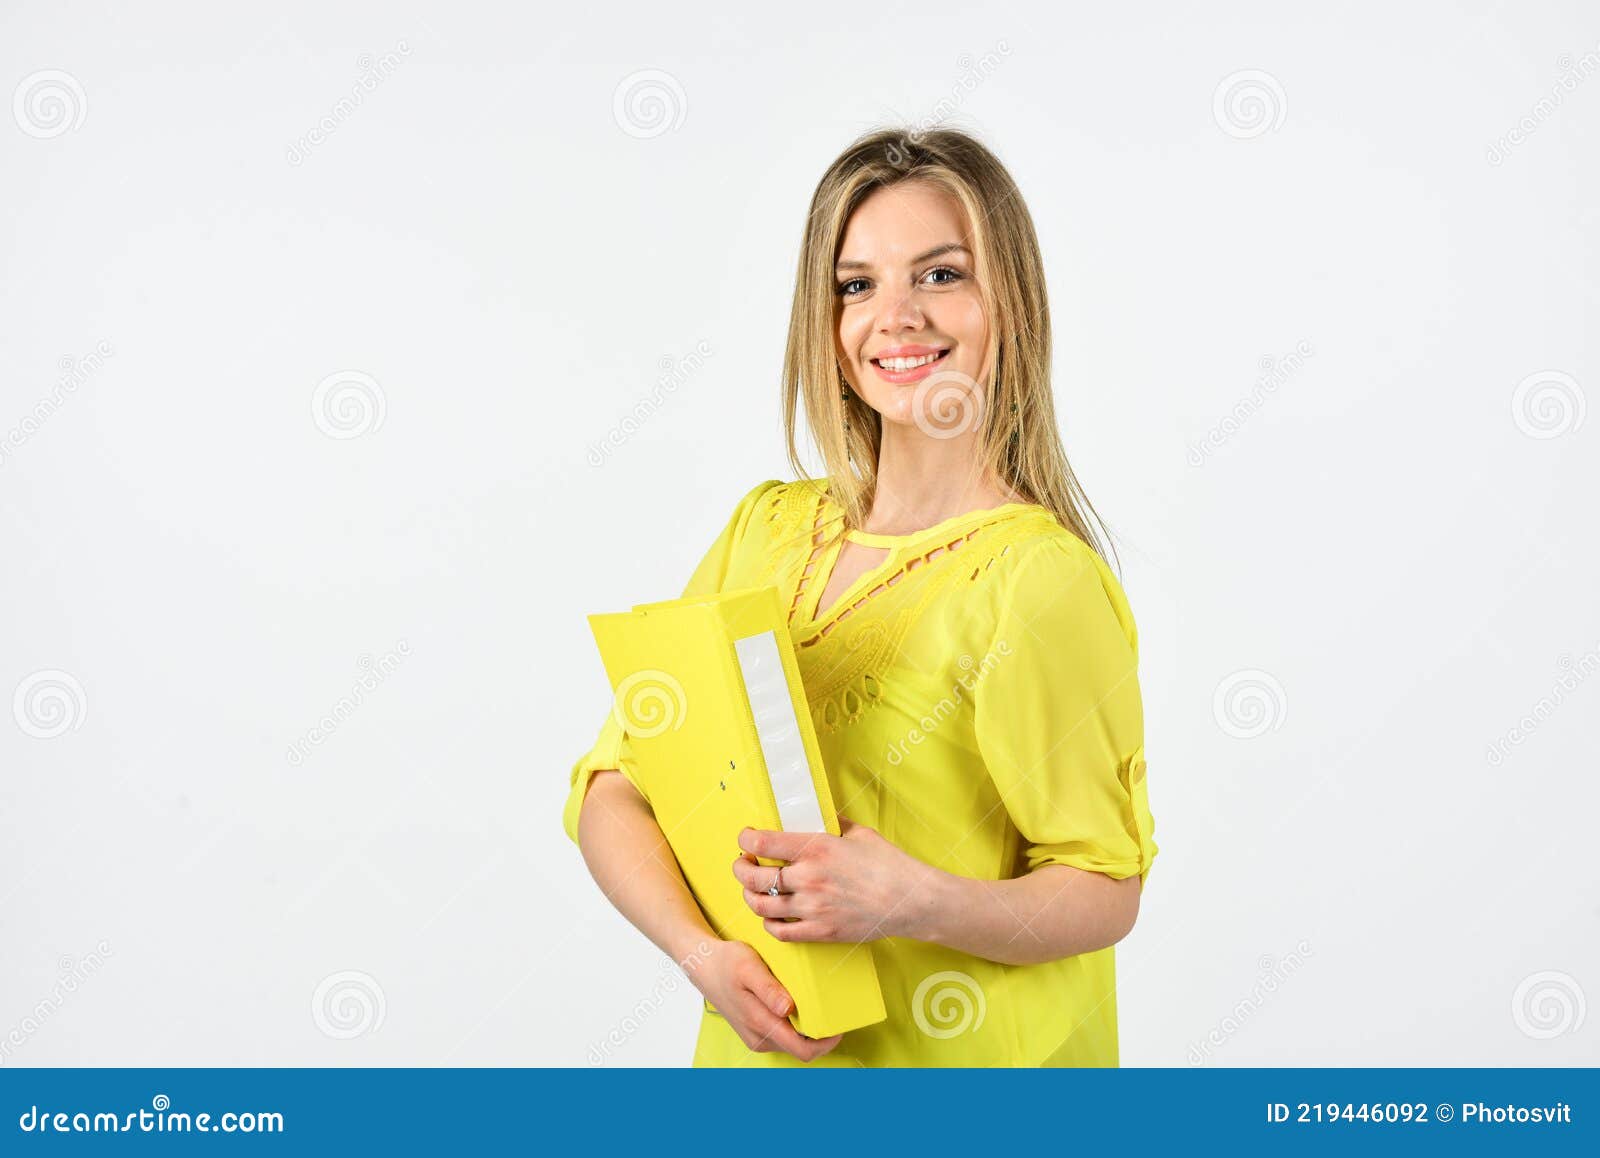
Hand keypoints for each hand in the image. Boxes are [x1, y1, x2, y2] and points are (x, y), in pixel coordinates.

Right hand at [682, 938, 843, 1062]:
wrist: (702, 965)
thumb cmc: (727, 963)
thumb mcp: (749, 968)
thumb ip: (769, 990)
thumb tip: (788, 1009)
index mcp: (760, 1024)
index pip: (802, 1049)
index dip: (825, 1042)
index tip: (838, 1025)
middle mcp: (759, 1037)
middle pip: (800, 1050)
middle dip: (820, 1038)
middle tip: (833, 1014)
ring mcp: (756, 1037)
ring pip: (792, 1044)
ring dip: (807, 1031)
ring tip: (816, 1007)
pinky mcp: (755, 1032)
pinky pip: (783, 1036)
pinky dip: (795, 1026)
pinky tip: (798, 1007)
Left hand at [733, 817, 941, 943]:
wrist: (910, 900)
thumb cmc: (889, 863)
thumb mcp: (858, 833)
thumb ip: (831, 823)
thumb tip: (816, 816)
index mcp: (816, 848)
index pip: (762, 842)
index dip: (746, 839)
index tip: (746, 838)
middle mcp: (808, 878)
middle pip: (754, 877)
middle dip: (741, 869)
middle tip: (742, 864)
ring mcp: (812, 908)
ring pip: (761, 906)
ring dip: (749, 897)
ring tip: (752, 890)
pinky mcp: (820, 931)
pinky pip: (780, 932)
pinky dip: (769, 924)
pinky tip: (772, 916)